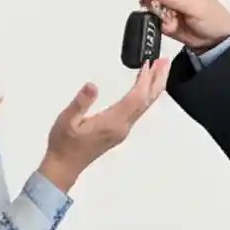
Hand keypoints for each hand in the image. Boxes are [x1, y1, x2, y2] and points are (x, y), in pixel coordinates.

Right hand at [38, 59, 171, 191]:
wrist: (64, 166)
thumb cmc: (64, 145)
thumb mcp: (67, 120)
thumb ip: (80, 102)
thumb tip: (92, 86)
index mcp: (112, 123)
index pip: (135, 98)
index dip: (144, 80)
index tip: (148, 64)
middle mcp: (122, 127)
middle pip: (146, 101)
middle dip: (157, 81)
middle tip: (164, 63)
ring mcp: (122, 130)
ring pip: (144, 106)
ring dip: (153, 88)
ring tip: (160, 72)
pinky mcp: (119, 131)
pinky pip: (138, 110)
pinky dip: (145, 96)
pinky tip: (144, 89)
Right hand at [134, 0, 229, 52]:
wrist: (214, 39)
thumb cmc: (212, 17)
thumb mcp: (196, 7)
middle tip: (158, 8)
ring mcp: (165, 1)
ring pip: (147, 3)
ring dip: (156, 13)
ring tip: (171, 18)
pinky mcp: (161, 15)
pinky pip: (151, 17)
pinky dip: (158, 22)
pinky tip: (171, 24)